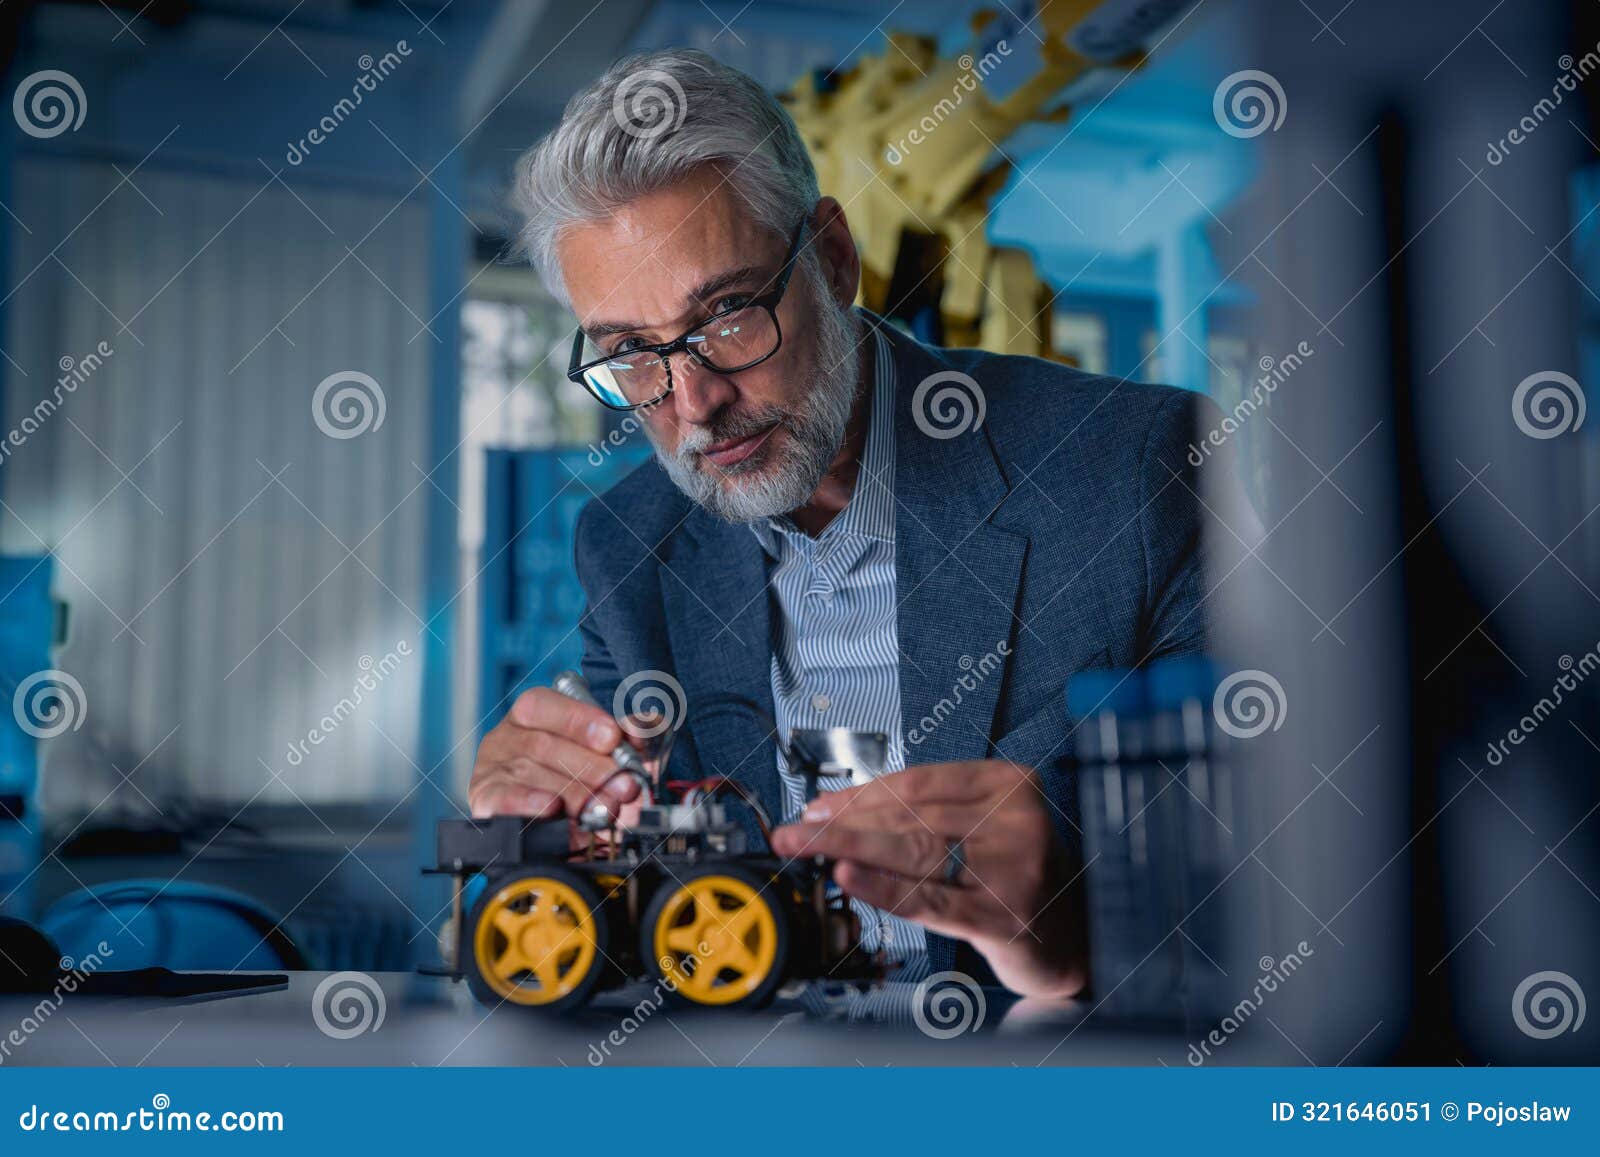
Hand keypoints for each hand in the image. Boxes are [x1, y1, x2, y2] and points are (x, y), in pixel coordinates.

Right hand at [468, 687, 639, 818]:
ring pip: (528, 774)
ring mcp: (491, 769)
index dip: (577, 718)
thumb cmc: (581, 776)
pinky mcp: (484, 802)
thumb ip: (628, 734)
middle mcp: (506, 737)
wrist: (552, 827)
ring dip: (574, 793)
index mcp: (531, 714)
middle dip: (590, 766)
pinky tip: (553, 808)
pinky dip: (529, 803)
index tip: (612, 737)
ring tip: (607, 807)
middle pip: (541, 745)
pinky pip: (502, 798)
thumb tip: (643, 727)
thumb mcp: (609, 751)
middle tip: (624, 784)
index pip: (542, 704)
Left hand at [769, 760, 1086, 998]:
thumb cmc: (1017, 872)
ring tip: (806, 850)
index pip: (919, 784)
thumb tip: (836, 807)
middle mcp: (1016, 820)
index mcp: (1010, 784)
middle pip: (910, 817)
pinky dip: (881, 888)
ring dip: (849, 849)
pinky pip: (928, 899)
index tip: (817, 807)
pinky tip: (847, 878)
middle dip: (843, 824)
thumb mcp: (982, 826)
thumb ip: (921, 813)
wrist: (1074, 934)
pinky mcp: (1002, 916)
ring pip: (913, 852)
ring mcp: (1012, 869)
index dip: (859, 794)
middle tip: (795, 831)